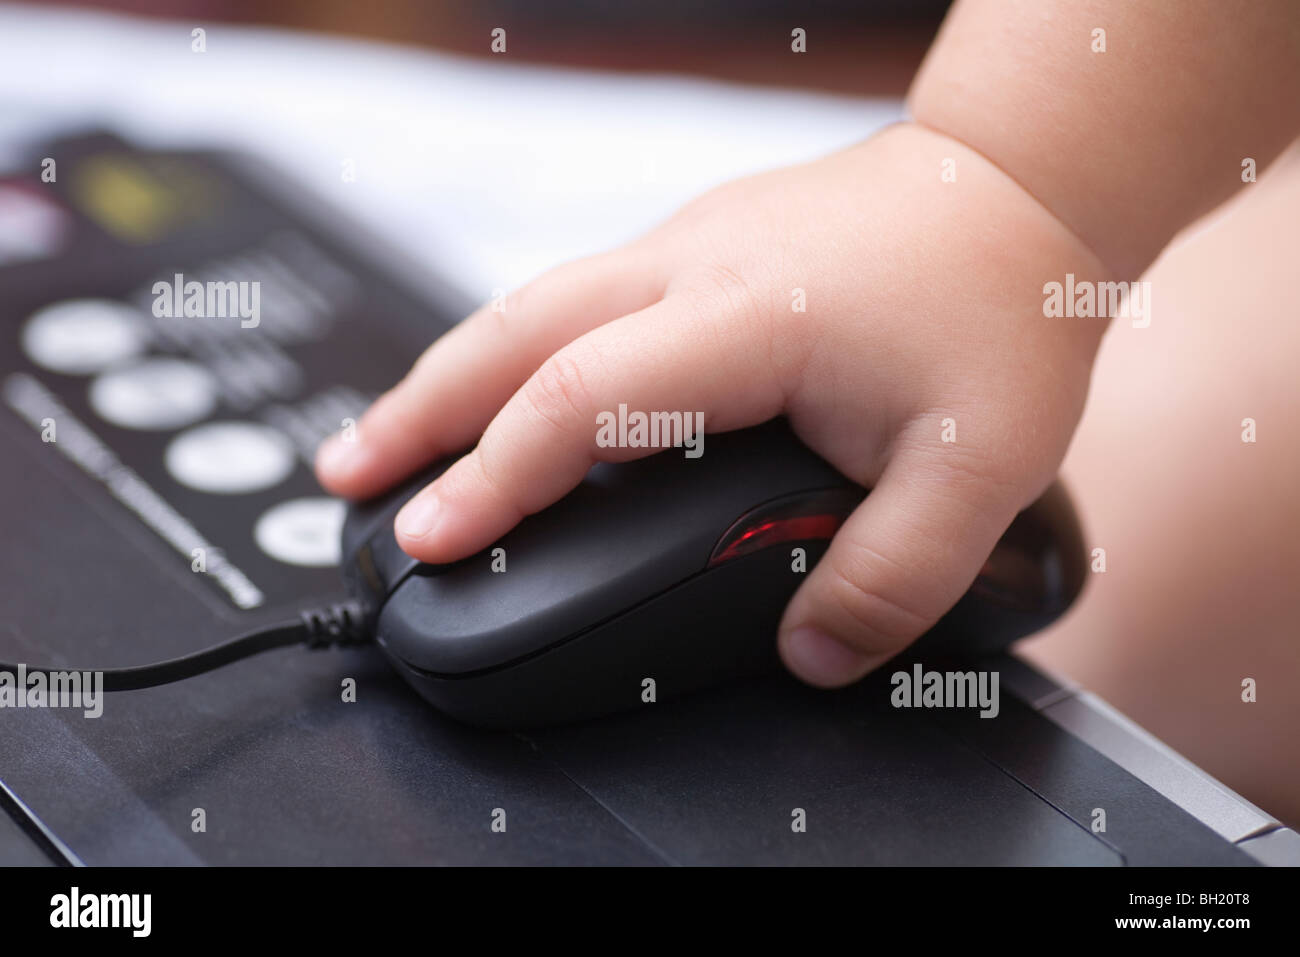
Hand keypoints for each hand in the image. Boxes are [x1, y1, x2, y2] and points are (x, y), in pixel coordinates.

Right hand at [316, 122, 1108, 686]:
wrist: (1014, 188)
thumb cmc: (997, 304)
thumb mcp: (979, 467)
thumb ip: (894, 578)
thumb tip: (809, 654)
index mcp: (746, 317)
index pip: (580, 401)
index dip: (494, 479)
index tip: (432, 541)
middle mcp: (690, 266)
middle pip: (510, 332)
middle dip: (416, 410)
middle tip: (345, 478)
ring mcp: (683, 247)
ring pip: (528, 306)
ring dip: (447, 375)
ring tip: (388, 445)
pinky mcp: (691, 250)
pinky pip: (573, 300)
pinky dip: (511, 355)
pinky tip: (502, 399)